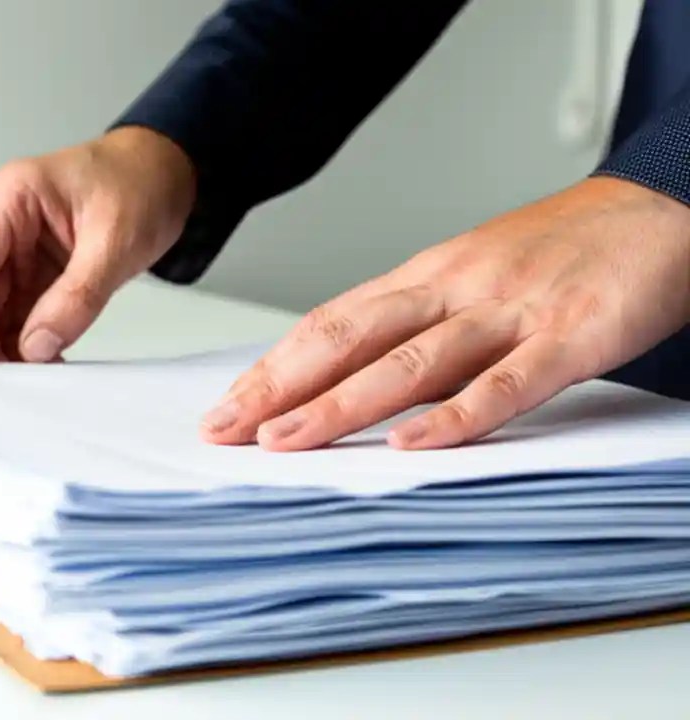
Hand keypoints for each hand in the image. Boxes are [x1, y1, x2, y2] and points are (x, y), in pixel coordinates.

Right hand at [0, 127, 194, 365]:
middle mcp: (9, 223)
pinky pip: (26, 311)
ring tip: (22, 382)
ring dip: (6, 344)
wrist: (169, 172)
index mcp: (14, 197)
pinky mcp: (42, 272)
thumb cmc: (142, 182)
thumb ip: (77, 295)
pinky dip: (31, 340)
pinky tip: (43, 366)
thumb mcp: (115, 240)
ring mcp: (23, 250)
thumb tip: (37, 346)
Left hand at [201, 177, 689, 450]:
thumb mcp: (471, 277)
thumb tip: (345, 373)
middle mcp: (453, 288)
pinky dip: (456, 416)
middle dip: (280, 386)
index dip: (273, 366)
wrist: (661, 209)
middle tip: (226, 429)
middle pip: (349, 338)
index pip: (330, 323)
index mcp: (425, 276)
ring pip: (410, 362)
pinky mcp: (569, 336)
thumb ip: (414, 323)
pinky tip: (411, 444)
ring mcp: (509, 310)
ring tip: (286, 440)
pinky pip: (505, 382)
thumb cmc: (559, 252)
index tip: (226, 405)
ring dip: (341, 404)